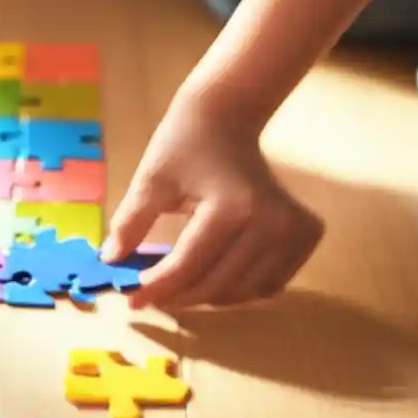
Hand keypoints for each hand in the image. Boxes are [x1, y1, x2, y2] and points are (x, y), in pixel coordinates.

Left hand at [101, 97, 323, 309]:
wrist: (229, 117)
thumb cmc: (185, 144)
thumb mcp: (151, 181)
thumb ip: (131, 224)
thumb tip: (112, 263)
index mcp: (232, 208)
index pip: (187, 267)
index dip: (156, 289)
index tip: (132, 300)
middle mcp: (270, 224)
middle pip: (217, 286)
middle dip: (180, 298)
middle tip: (152, 297)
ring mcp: (293, 231)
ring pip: (245, 292)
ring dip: (209, 298)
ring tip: (180, 288)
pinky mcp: (305, 234)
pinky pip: (271, 283)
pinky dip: (242, 289)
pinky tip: (216, 278)